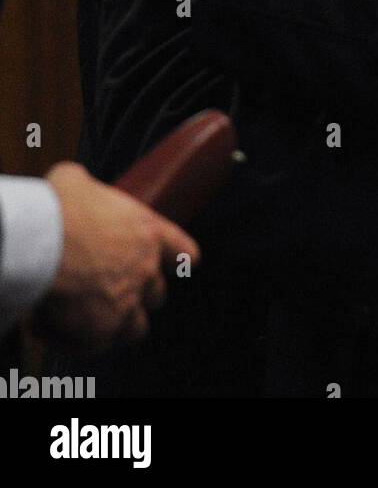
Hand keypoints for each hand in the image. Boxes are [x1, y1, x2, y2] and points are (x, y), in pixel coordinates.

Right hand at [31, 162, 199, 354]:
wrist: (43, 241)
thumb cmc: (60, 206)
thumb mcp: (77, 181)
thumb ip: (87, 187)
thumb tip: (73, 184)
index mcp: (149, 233)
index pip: (185, 253)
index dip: (178, 261)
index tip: (174, 264)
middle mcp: (145, 271)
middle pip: (157, 295)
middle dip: (140, 294)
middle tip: (114, 289)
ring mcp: (126, 303)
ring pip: (136, 327)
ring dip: (119, 324)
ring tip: (95, 318)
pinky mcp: (101, 330)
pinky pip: (99, 346)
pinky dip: (85, 342)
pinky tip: (66, 332)